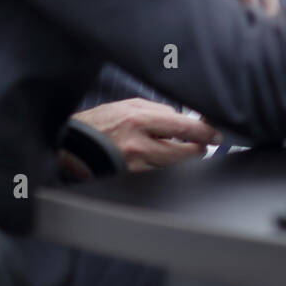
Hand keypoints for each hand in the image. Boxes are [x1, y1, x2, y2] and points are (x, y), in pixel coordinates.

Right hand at [70, 99, 221, 172]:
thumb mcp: (129, 107)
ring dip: (181, 159)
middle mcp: (138, 144)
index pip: (184, 127)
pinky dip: (163, 168)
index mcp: (139, 119)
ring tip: (181, 152)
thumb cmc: (100, 123)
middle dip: (197, 149)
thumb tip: (182, 121)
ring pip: (172, 167)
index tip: (215, 135)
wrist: (70, 146)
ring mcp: (133, 165)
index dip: (205, 132)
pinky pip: (156, 175)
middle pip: (184, 153)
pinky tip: (160, 160)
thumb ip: (158, 113)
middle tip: (203, 146)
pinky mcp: (128, 179)